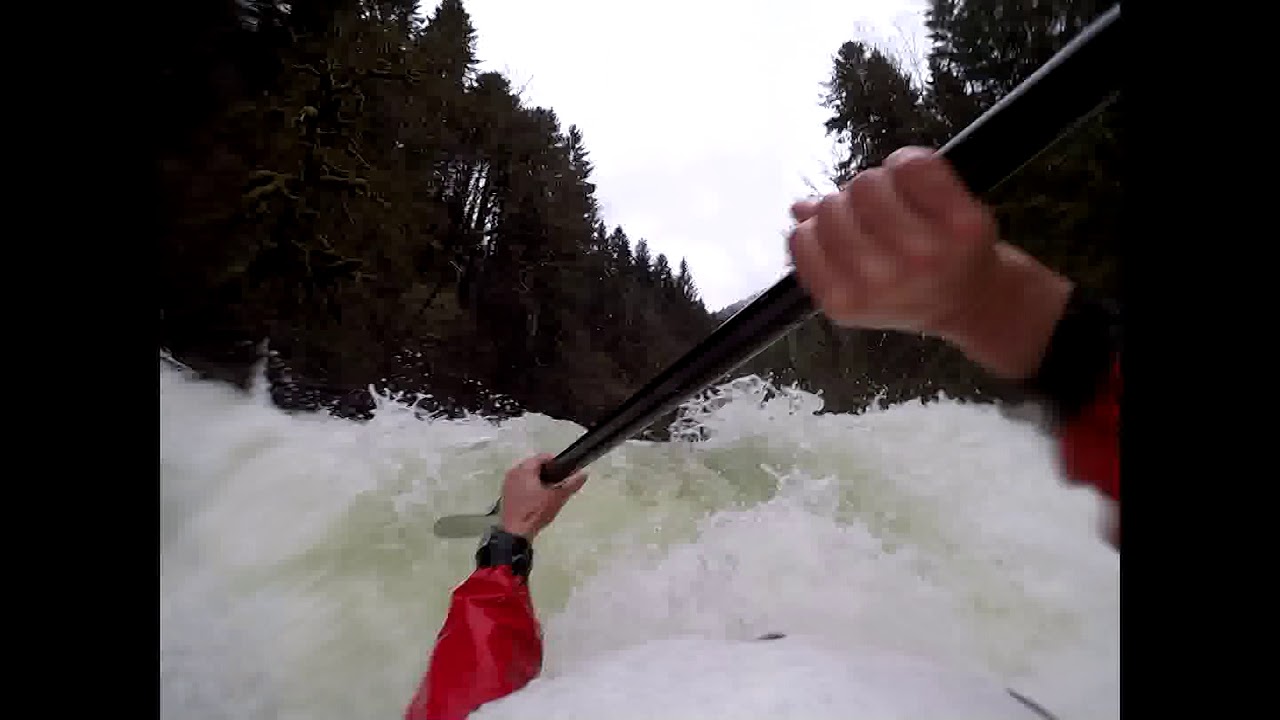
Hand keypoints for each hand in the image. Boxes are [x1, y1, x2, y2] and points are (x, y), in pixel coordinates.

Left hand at [499, 454, 587, 540]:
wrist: (516, 533)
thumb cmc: (536, 512)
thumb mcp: (557, 498)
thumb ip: (571, 485)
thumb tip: (584, 474)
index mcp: (525, 469)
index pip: (542, 457)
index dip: (555, 462)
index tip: (564, 471)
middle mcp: (513, 472)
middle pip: (533, 465)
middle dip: (546, 471)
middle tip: (558, 482)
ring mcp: (507, 483)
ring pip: (525, 475)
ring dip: (537, 479)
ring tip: (549, 491)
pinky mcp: (505, 494)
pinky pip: (519, 484)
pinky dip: (528, 487)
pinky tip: (536, 499)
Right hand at [788, 146, 1071, 379]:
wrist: (972, 300)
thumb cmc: (907, 288)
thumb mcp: (854, 286)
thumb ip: (822, 251)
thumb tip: (799, 208)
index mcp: (845, 299)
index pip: (803, 238)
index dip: (818, 226)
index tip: (841, 231)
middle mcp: (881, 279)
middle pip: (833, 206)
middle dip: (847, 204)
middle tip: (872, 215)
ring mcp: (924, 251)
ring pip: (868, 183)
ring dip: (877, 182)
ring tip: (894, 200)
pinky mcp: (961, 222)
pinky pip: (914, 166)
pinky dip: (909, 162)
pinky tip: (916, 180)